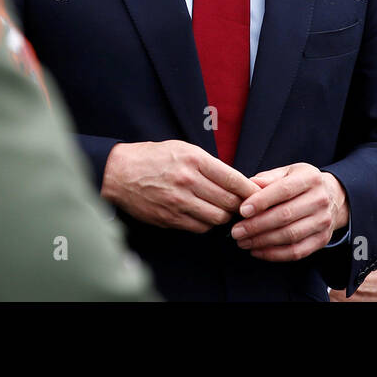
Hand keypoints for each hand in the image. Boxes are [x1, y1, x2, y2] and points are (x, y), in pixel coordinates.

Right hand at [101, 140, 259, 232]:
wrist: (118, 172)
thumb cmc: (152, 157)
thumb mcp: (182, 148)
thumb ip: (208, 163)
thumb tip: (234, 180)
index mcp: (194, 159)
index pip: (234, 179)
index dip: (250, 190)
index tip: (258, 195)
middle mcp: (188, 180)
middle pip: (229, 202)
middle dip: (239, 205)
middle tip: (241, 205)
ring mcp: (178, 201)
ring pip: (217, 218)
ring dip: (223, 216)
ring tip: (221, 210)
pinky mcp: (169, 218)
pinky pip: (199, 227)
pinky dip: (206, 224)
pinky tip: (202, 215)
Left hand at [232, 163, 348, 261]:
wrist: (332, 196)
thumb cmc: (302, 183)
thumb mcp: (287, 172)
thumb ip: (267, 178)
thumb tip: (248, 186)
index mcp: (310, 178)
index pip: (284, 190)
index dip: (261, 201)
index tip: (242, 210)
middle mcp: (320, 200)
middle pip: (286, 215)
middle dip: (257, 225)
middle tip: (236, 231)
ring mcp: (323, 222)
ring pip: (290, 236)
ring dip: (263, 241)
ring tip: (243, 242)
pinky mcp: (322, 240)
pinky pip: (296, 252)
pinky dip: (274, 254)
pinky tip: (257, 251)